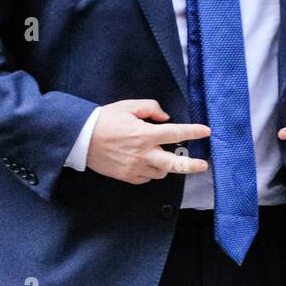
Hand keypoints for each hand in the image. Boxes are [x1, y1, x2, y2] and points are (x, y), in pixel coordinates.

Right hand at [85, 99, 209, 183]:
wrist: (80, 138)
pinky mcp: (126, 176)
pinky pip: (146, 178)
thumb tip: (165, 118)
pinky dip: (149, 171)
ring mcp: (134, 167)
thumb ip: (151, 109)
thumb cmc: (104, 119)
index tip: (206, 131)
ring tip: (159, 154)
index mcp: (144, 134)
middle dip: (191, 165)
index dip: (193, 132)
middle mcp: (142, 154)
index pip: (175, 133)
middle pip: (174, 164)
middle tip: (203, 165)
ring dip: (164, 164)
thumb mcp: (128, 107)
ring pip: (160, 172)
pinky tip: (145, 162)